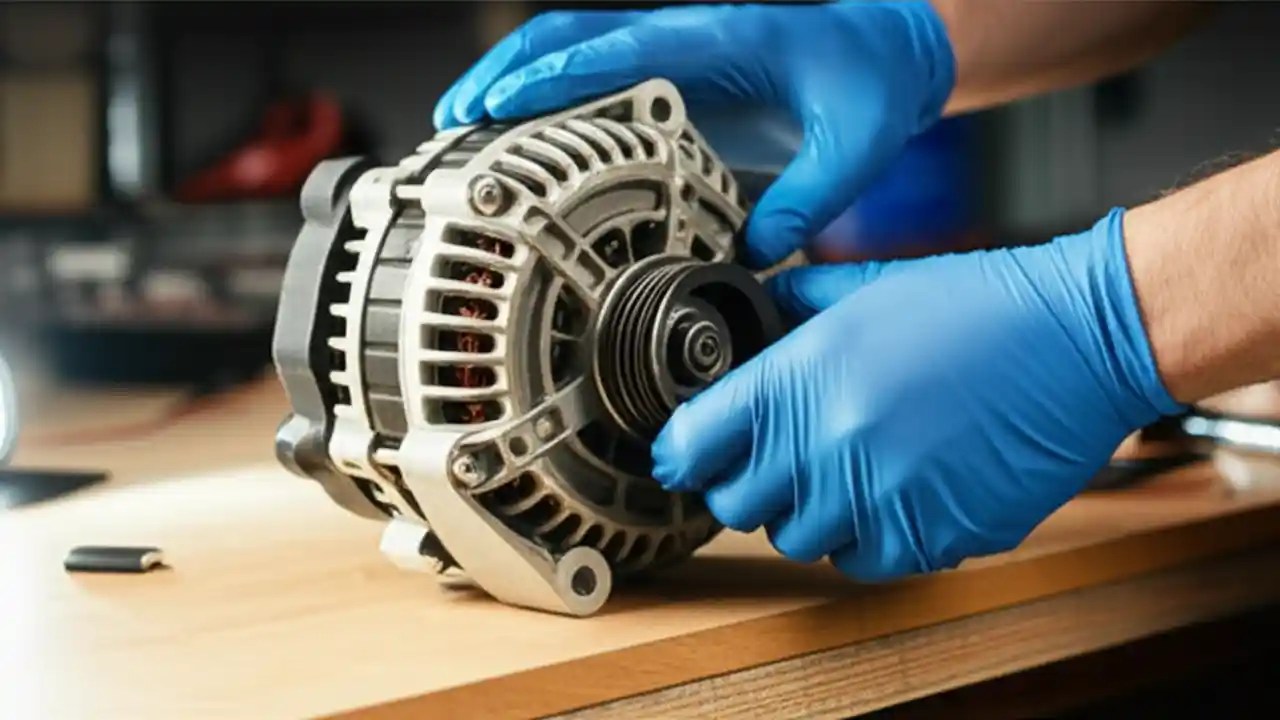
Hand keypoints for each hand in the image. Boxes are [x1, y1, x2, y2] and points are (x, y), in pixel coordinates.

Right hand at [432, 1, 955, 267]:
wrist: (892, 50)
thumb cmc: (873, 80)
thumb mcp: (855, 145)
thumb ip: (806, 199)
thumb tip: (754, 250)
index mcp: (721, 38)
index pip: (621, 49)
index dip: (557, 77)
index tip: (501, 105)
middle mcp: (685, 38)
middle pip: (573, 37)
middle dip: (508, 72)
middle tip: (456, 119)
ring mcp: (674, 56)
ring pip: (576, 53)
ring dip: (518, 84)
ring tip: (466, 129)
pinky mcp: (674, 81)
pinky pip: (598, 80)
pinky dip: (552, 102)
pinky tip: (526, 141)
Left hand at [651, 209, 1183, 579]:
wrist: (1078, 341)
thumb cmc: (979, 306)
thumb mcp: (869, 285)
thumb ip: (797, 307)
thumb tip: (758, 311)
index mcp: (800, 378)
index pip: (692, 443)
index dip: (683, 449)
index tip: (688, 452)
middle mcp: (828, 446)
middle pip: (735, 504)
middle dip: (745, 483)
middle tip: (772, 461)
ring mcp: (878, 499)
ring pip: (796, 538)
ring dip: (807, 512)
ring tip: (844, 473)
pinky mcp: (929, 537)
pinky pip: (861, 561)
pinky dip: (862, 538)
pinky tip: (887, 498)